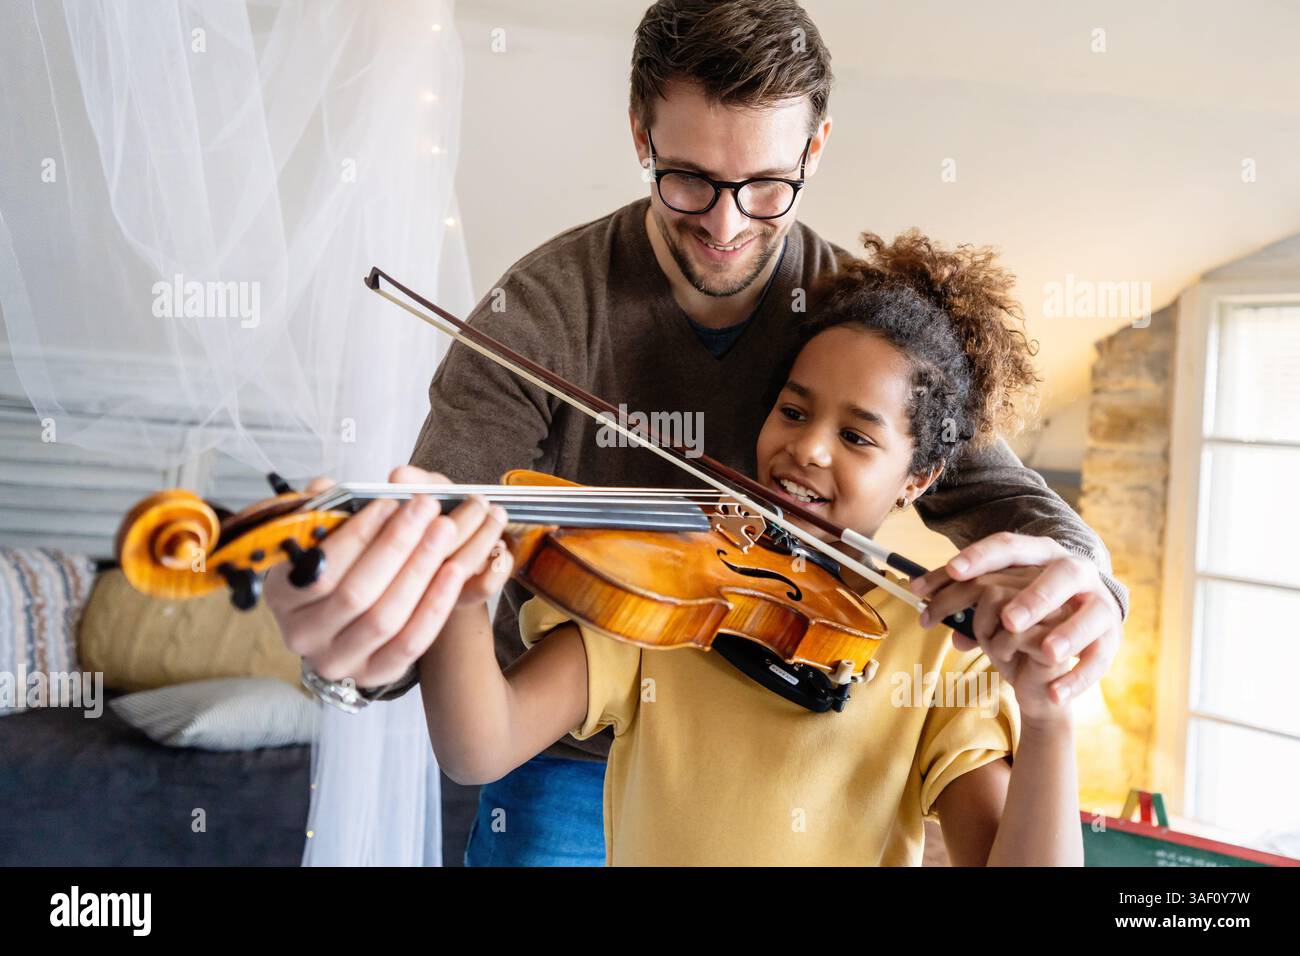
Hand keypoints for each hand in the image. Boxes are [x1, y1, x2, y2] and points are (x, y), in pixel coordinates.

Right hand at [264, 465, 513, 688]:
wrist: (343, 624)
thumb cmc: (335, 568)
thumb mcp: (318, 538)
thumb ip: (322, 512)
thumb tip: (326, 488)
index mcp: (281, 595)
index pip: (320, 568)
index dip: (358, 535)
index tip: (389, 503)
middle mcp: (303, 634)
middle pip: (355, 593)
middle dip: (396, 545)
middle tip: (426, 508)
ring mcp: (339, 660)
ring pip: (385, 617)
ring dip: (420, 569)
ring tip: (444, 529)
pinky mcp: (375, 674)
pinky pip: (410, 643)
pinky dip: (434, 606)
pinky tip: (453, 570)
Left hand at [909, 532, 1122, 704]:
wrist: (1075, 623)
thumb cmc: (1025, 612)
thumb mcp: (1000, 603)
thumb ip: (973, 612)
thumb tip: (952, 634)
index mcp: (1039, 554)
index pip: (1009, 547)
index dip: (981, 557)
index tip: (953, 571)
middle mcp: (1072, 572)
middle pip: (1057, 576)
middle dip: (1033, 597)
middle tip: (1008, 621)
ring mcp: (1097, 604)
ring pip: (1090, 614)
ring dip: (1068, 633)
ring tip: (1048, 650)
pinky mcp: (1110, 638)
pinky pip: (1099, 658)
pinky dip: (1078, 677)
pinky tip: (1056, 693)